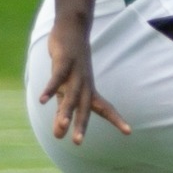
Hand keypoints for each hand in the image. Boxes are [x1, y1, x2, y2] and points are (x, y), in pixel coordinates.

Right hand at [36, 16, 130, 144]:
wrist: (73, 29)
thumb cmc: (71, 64)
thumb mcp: (66, 90)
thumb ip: (63, 112)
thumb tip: (59, 135)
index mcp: (89, 90)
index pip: (105, 108)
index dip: (116, 119)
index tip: (129, 132)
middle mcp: (84, 83)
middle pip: (84, 107)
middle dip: (81, 125)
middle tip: (78, 143)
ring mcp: (75, 72)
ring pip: (70, 95)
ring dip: (65, 111)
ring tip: (61, 128)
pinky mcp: (63, 61)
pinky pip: (56, 77)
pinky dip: (50, 88)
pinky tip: (42, 100)